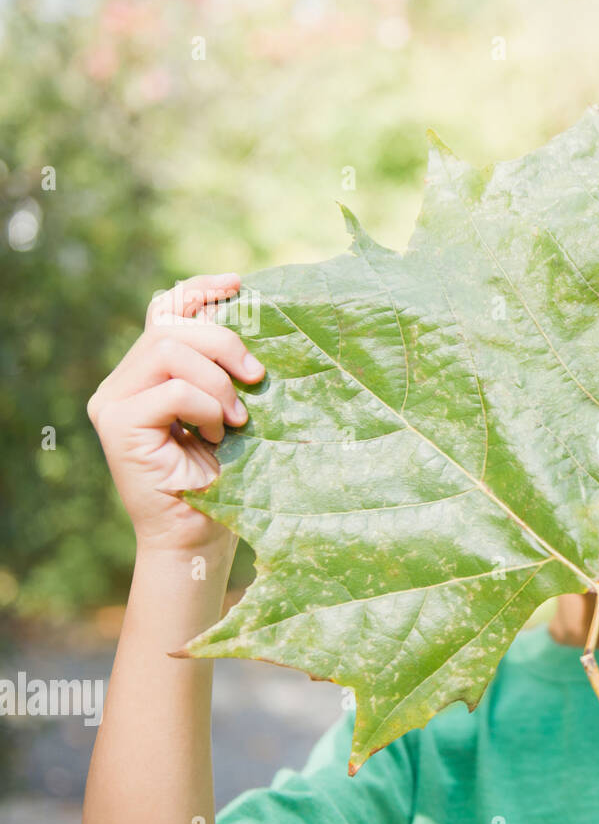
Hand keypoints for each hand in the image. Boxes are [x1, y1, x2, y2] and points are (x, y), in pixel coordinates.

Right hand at [87, 274, 263, 555]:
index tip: (239, 285)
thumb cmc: (227, 478)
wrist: (200, 538)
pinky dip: (206, 406)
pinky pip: (172, 390)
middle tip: (257, 378)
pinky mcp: (118, 424)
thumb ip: (226, 371)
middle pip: (172, 324)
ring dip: (218, 381)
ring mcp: (115, 401)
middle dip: (225, 342)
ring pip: (170, 350)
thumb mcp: (233, 412)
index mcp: (150, 372)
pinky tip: (218, 434)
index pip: (166, 309)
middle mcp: (125, 382)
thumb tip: (255, 320)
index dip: (200, 289)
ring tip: (237, 419)